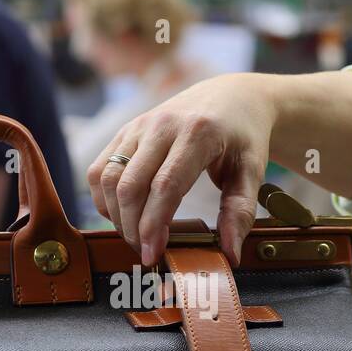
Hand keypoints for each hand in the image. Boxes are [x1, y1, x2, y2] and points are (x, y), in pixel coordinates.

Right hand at [86, 73, 275, 267]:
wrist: (231, 97)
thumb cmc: (242, 136)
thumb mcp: (252, 172)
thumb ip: (240, 212)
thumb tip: (230, 254)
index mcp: (198, 132)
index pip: (164, 186)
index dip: (153, 224)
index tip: (153, 253)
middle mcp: (162, 124)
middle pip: (129, 185)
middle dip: (132, 227)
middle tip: (146, 250)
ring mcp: (139, 125)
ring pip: (106, 177)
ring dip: (115, 214)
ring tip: (135, 235)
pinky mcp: (125, 130)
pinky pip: (99, 169)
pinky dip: (103, 197)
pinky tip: (122, 213)